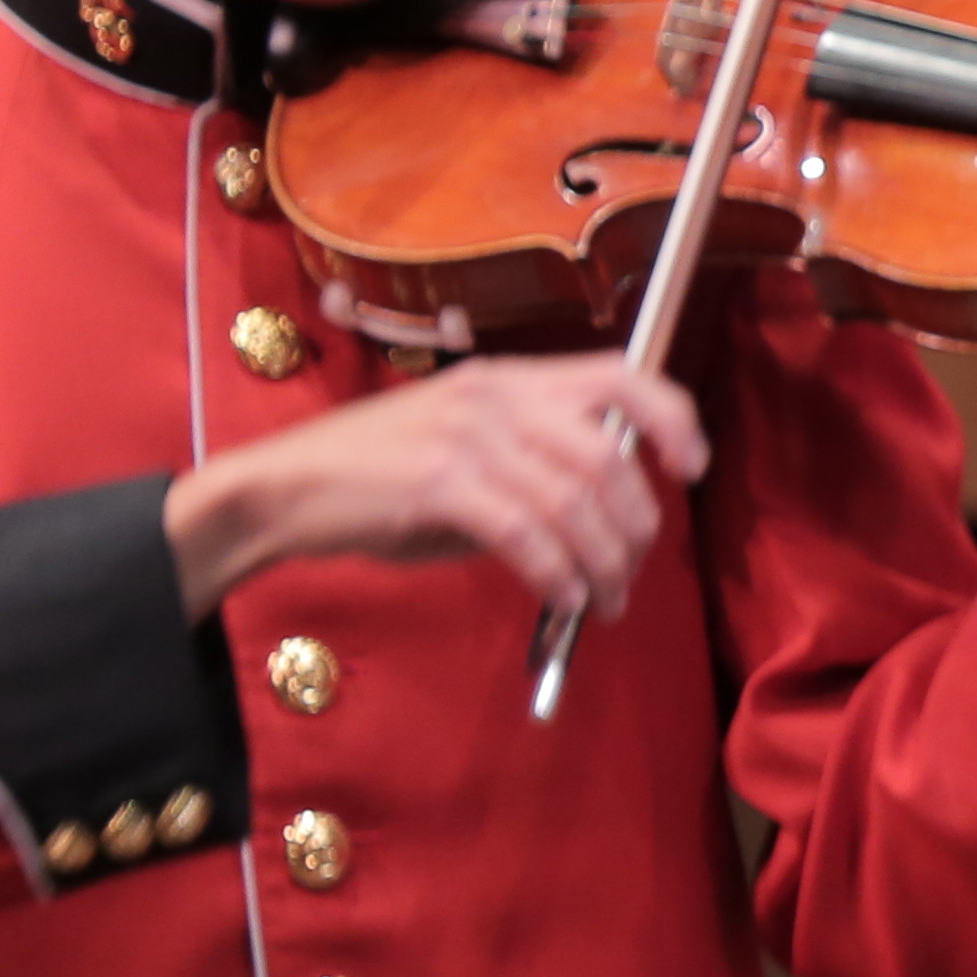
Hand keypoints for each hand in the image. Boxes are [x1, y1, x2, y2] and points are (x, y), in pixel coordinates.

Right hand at [161, 352, 711, 621]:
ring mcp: (466, 435)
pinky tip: (564, 599)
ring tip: (605, 601)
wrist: (282, 489)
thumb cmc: (379, 479)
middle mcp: (496, 396)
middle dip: (637, 526)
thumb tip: (609, 516)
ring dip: (604, 564)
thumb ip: (538, 465)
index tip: (694, 467)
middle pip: (609, 457)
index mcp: (511, 379)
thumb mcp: (469, 451)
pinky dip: (559, 574)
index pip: (622, 376)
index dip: (673, 419)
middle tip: (633, 571)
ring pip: (575, 502)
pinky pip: (527, 535)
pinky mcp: (437, 483)